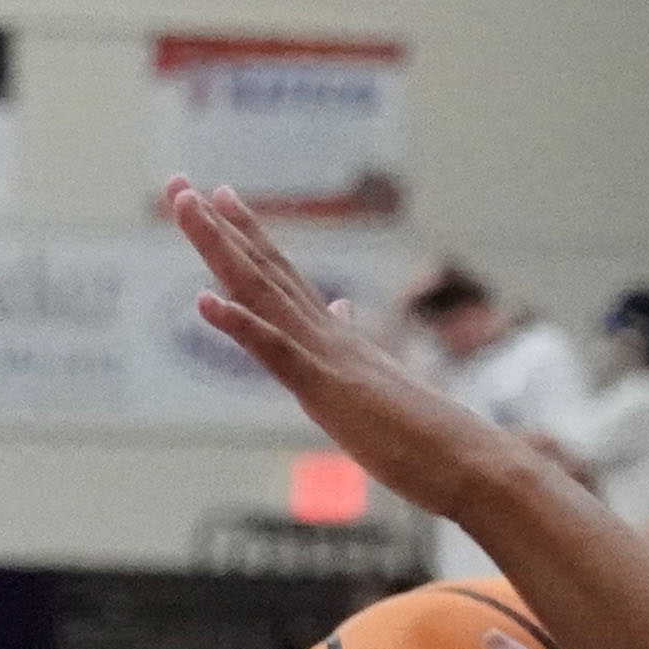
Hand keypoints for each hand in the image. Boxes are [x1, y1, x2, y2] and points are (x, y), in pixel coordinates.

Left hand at [170, 180, 518, 518]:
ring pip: (262, 294)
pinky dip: (240, 325)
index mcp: (337, 342)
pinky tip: (204, 301)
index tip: (219, 199)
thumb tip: (342, 311)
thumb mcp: (380, 387)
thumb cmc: (431, 439)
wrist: (472, 462)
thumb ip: (355, 348)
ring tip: (185, 208)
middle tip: (176, 185)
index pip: (284, 280)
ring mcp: (326, 359)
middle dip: (218, 227)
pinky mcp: (327, 390)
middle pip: (263, 271)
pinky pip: (277, 352)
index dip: (249, 238)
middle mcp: (328, 338)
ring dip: (219, 249)